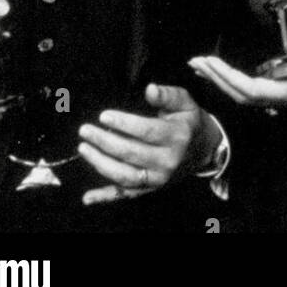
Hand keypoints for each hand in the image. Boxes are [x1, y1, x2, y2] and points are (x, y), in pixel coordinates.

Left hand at [78, 83, 217, 205]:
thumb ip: (168, 94)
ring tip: (83, 149)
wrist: (203, 151)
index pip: (146, 131)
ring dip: (101, 164)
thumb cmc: (188, 122)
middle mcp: (167, 161)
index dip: (124, 124)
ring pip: (125, 175)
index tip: (103, 115)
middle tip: (85, 130)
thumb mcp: (185, 102)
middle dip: (105, 141)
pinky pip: (125, 194)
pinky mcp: (150, 189)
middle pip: (131, 153)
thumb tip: (149, 89)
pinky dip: (105, 197)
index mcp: (176, 137)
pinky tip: (87, 197)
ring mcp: (158, 179)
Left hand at [190, 53, 286, 109]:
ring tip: (211, 63)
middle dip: (220, 78)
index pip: (256, 91)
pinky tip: (246, 72)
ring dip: (231, 79)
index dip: (228, 78)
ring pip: (257, 94)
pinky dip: (250, 79)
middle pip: (248, 96)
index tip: (208, 62)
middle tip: (197, 61)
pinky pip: (271, 89)